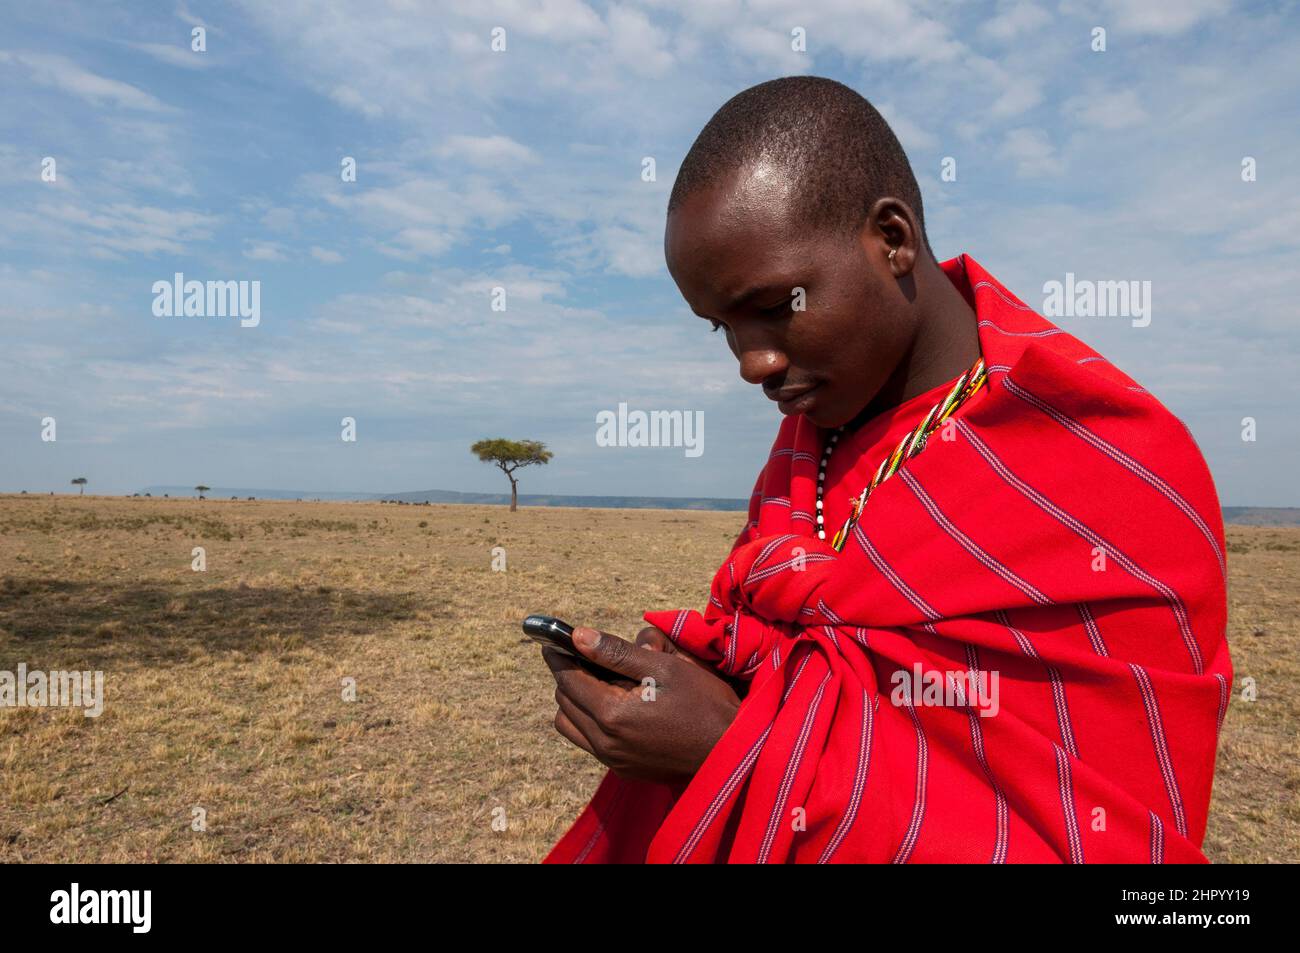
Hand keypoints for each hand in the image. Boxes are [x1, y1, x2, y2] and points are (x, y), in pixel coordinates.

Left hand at [544, 626, 741, 784]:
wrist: (731, 751)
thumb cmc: (704, 703)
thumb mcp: (665, 667)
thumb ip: (617, 652)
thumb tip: (578, 636)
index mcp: (612, 714)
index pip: (569, 680)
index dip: (558, 656)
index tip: (553, 641)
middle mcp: (605, 742)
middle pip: (564, 703)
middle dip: (568, 677)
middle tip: (583, 656)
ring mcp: (613, 760)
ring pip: (570, 726)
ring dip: (575, 702)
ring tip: (598, 682)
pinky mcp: (623, 769)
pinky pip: (588, 742)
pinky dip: (589, 721)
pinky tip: (614, 706)